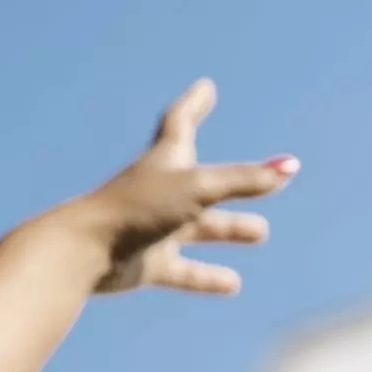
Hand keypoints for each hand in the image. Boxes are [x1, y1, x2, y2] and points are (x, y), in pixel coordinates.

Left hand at [66, 78, 295, 294]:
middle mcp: (159, 192)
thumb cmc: (136, 209)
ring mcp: (153, 229)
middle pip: (202, 183)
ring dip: (227, 229)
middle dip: (234, 183)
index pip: (179, 123)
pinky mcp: (147, 263)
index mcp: (165, 162)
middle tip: (266, 183)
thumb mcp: (198, 189)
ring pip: (198, 228)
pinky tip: (232, 283)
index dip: (193, 105)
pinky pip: (184, 271)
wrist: (82, 251)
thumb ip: (244, 180)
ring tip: (258, 233)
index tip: (205, 88)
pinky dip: (207, 276)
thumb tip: (289, 167)